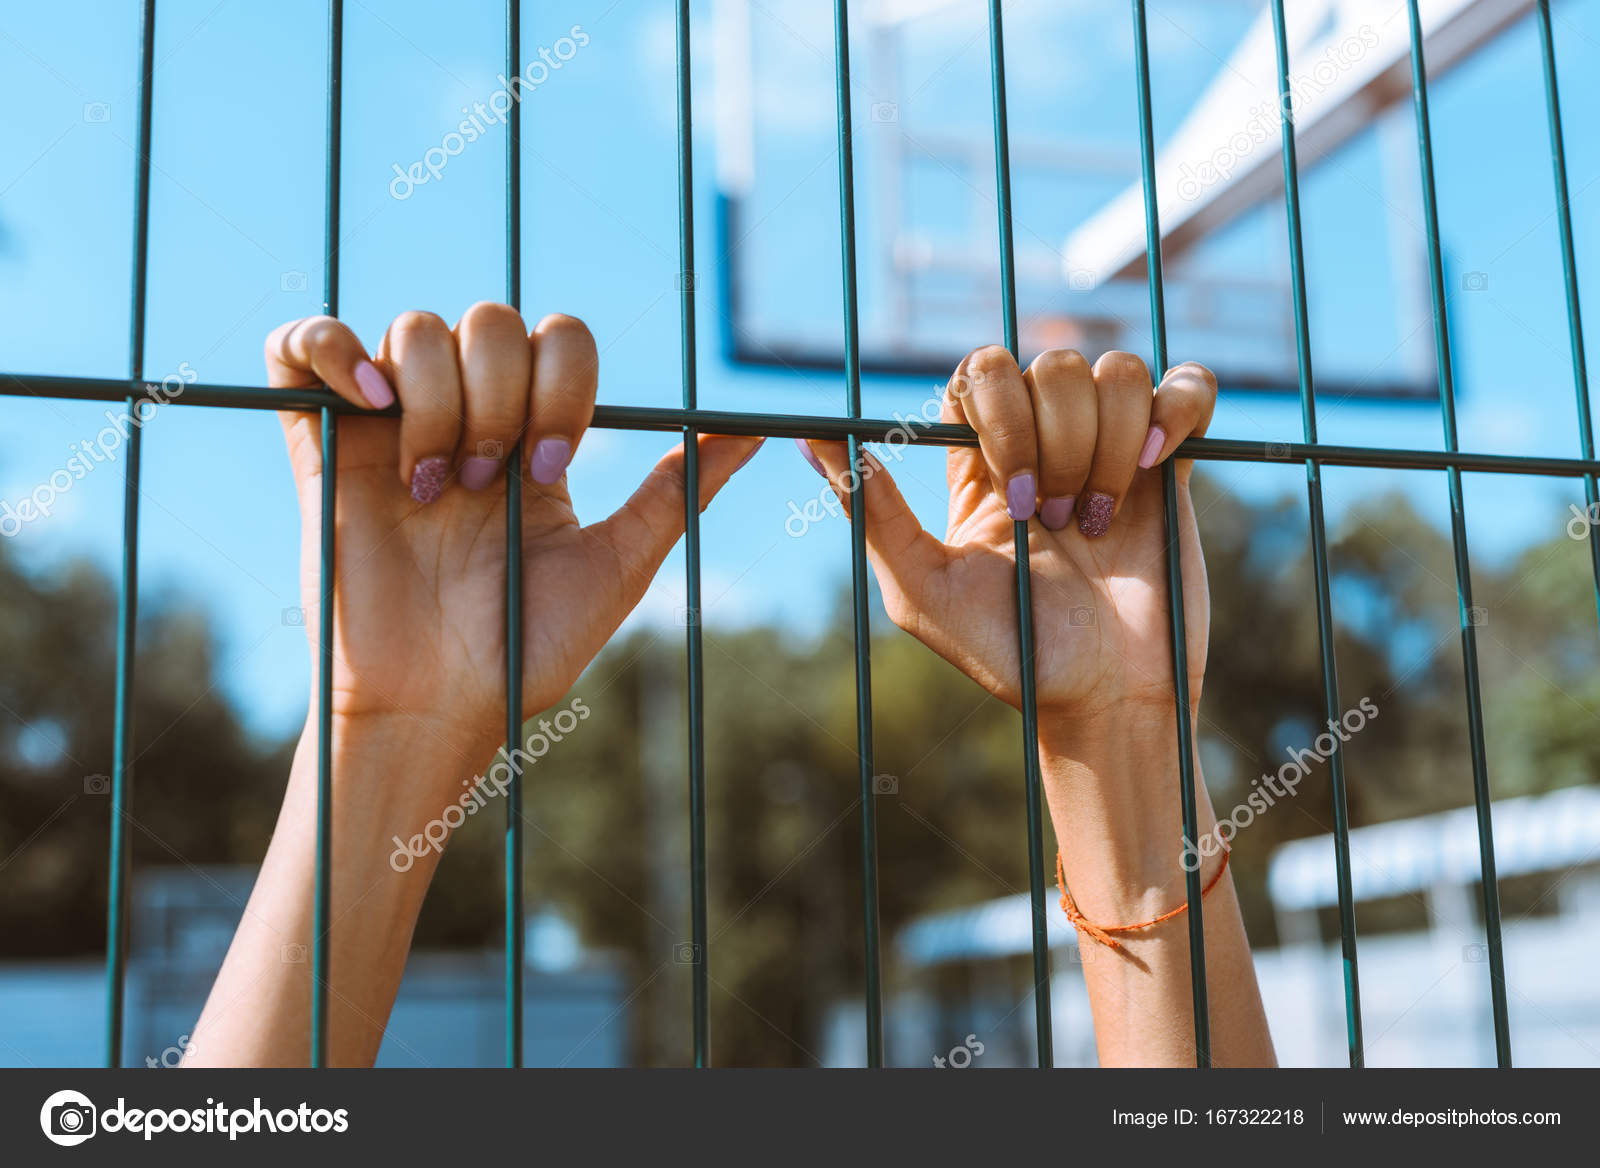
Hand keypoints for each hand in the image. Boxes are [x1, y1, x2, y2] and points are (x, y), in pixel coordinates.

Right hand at [267, 303, 759, 774]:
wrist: (437, 704)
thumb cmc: (527, 647)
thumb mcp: (618, 562)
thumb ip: (678, 488)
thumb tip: (757, 431)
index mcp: (532, 436)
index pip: (556, 338)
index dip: (561, 385)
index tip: (550, 470)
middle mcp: (463, 417)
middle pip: (486, 320)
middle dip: (501, 396)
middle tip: (490, 484)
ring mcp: (389, 428)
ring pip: (410, 326)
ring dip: (433, 400)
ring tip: (433, 487)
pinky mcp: (318, 447)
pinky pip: (300, 346)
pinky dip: (330, 345)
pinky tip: (367, 400)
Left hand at [798, 346, 1216, 724]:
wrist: (1108, 699)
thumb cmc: (1010, 656)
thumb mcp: (922, 592)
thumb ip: (872, 511)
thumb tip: (808, 439)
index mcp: (978, 465)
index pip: (978, 373)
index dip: (995, 409)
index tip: (1005, 494)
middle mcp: (1044, 443)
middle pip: (1047, 364)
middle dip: (1052, 439)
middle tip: (1047, 520)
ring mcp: (1110, 448)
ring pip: (1113, 370)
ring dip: (1106, 447)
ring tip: (1095, 523)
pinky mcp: (1170, 463)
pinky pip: (1184, 387)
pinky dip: (1174, 412)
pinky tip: (1154, 469)